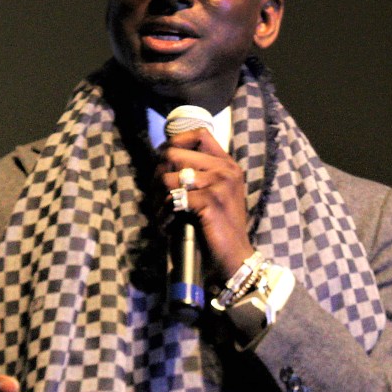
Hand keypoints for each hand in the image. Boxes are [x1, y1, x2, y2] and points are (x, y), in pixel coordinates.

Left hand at [158, 127, 254, 280]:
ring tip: (161, 213)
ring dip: (156, 198)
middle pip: (173, 153)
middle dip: (157, 175)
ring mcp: (219, 184)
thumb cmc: (220, 226)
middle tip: (157, 195)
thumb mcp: (217, 193)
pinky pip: (172, 198)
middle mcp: (225, 169)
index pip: (199, 134)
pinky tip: (167, 224)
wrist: (235, 256)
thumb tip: (165, 158)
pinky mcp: (210, 201)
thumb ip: (200, 173)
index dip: (175, 142)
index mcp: (227, 164)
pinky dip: (163, 214)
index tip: (164, 160)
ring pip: (167, 177)